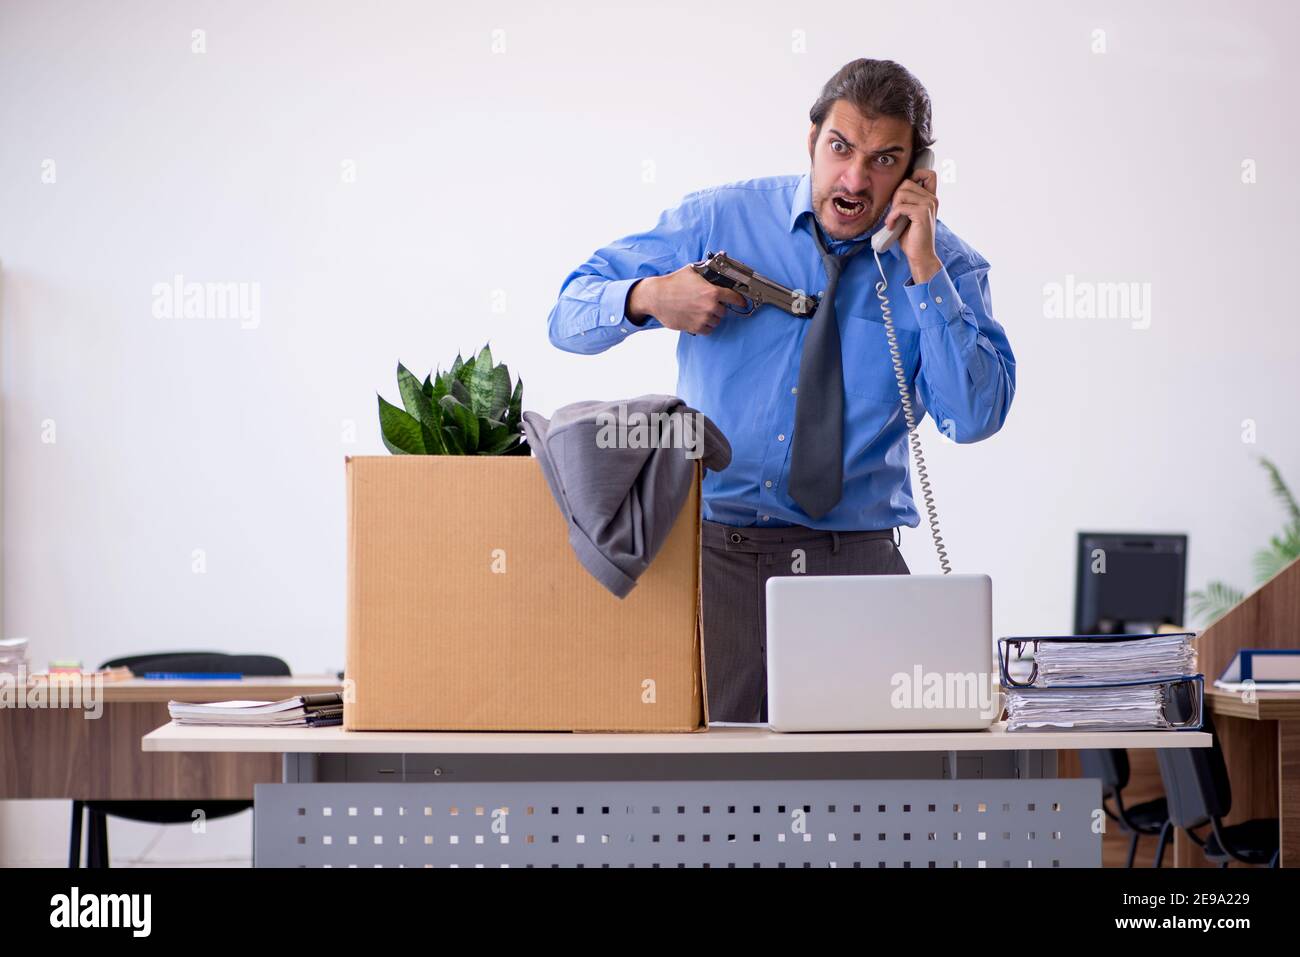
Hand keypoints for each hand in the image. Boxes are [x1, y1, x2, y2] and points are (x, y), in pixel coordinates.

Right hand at [627, 266, 746, 334]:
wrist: (656, 297)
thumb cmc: (673, 283)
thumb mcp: (692, 270)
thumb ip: (709, 267)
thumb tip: (721, 257)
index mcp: (712, 292)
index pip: (735, 298)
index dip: (740, 300)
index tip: (742, 302)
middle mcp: (710, 307)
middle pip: (724, 311)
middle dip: (718, 307)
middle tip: (708, 303)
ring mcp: (703, 319)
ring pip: (716, 321)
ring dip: (712, 317)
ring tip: (701, 310)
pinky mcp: (695, 328)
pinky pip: (708, 331)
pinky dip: (705, 326)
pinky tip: (698, 318)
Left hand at [884, 166, 941, 282]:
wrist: (920, 255)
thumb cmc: (912, 237)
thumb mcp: (908, 215)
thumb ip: (906, 201)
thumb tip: (894, 190)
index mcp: (930, 198)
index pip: (928, 173)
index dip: (914, 175)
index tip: (903, 192)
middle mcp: (932, 199)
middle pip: (907, 182)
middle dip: (896, 196)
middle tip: (894, 212)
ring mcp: (928, 205)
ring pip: (902, 193)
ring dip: (893, 207)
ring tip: (893, 220)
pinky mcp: (922, 213)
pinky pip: (900, 207)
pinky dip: (892, 216)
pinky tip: (891, 225)